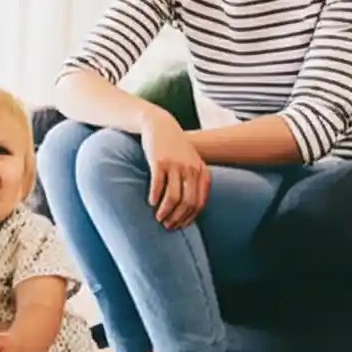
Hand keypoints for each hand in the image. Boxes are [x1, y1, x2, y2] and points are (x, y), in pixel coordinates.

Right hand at [141, 111, 211, 229]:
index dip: (190, 218)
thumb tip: (190, 208)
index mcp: (201, 171)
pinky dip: (154, 197)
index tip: (180, 225)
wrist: (161, 125)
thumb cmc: (175, 148)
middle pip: (187, 203)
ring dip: (165, 212)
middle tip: (168, 226)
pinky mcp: (159, 162)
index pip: (200, 202)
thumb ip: (195, 181)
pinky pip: (158, 186)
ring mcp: (176, 165)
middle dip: (177, 218)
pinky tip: (150, 202)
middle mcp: (191, 169)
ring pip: (173, 198)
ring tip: (159, 218)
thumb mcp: (191, 162)